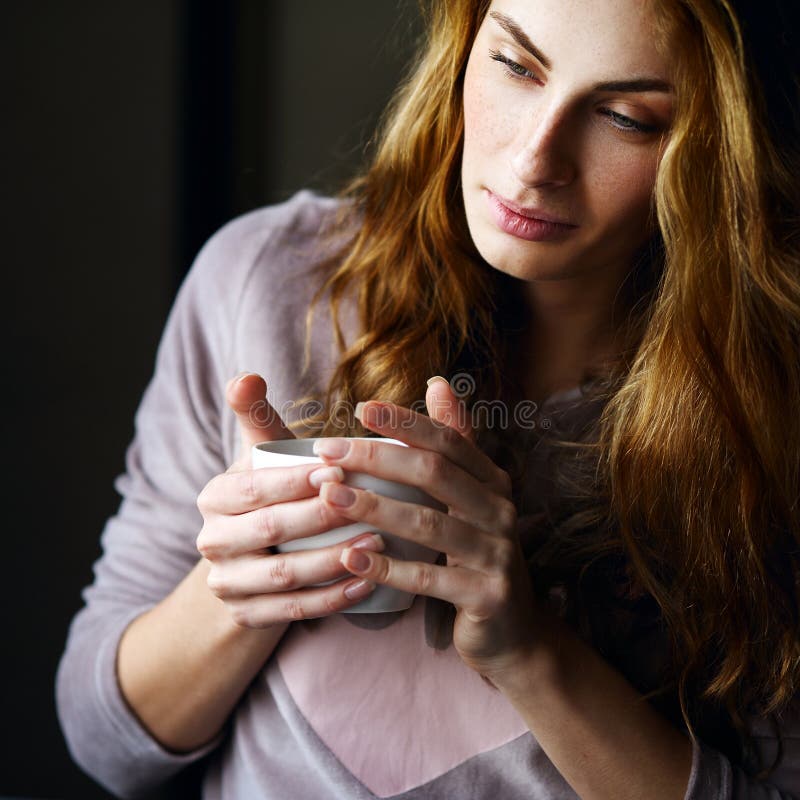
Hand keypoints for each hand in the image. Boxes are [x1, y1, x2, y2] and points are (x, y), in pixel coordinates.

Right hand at [195, 372, 384, 626]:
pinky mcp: (246, 616)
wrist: (250, 562)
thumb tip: (246, 376)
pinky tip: (369, 581)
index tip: (338, 469)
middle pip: (269, 529)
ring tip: (378, 541)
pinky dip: (332, 597)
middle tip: (369, 503)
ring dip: (333, 559)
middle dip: (320, 516)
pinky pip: (292, 610)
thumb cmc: (270, 496)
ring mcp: (227, 583)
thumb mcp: (261, 458)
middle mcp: (212, 541)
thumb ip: (258, 417)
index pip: (253, 486)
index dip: (294, 479)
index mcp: (214, 497)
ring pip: (283, 574)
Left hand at [313, 378, 542, 682]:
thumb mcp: (472, 497)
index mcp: (492, 481)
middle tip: (326, 453)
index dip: (405, 423)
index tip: (360, 409)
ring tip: (329, 497)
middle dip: (377, 459)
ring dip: (373, 508)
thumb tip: (438, 383)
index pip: (447, 440)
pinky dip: (388, 568)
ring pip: (428, 524)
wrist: (511, 630)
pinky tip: (351, 558)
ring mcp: (497, 554)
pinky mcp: (486, 595)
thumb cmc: (476, 554)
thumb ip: (455, 442)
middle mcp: (500, 510)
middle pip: (434, 473)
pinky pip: (429, 580)